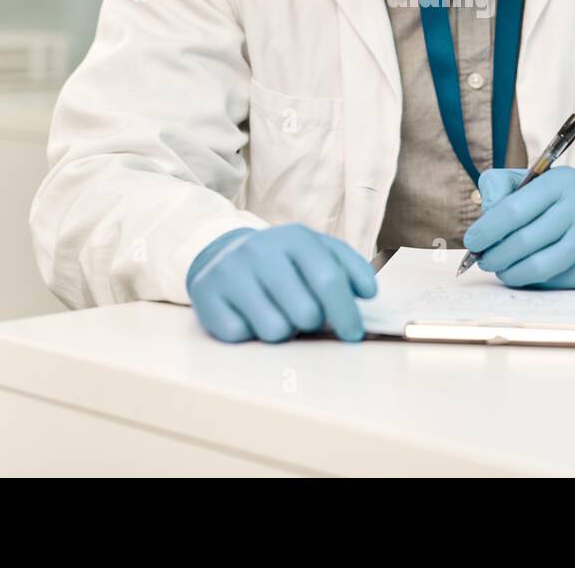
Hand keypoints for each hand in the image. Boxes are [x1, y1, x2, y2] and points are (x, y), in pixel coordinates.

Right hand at [186, 225, 377, 342]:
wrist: (222, 252)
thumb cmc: (281, 260)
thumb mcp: (316, 251)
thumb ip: (349, 268)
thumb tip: (368, 292)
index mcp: (296, 237)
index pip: (329, 280)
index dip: (347, 313)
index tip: (353, 334)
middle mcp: (261, 250)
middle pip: (306, 313)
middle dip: (313, 324)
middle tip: (306, 316)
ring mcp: (231, 272)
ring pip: (275, 331)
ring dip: (282, 331)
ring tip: (276, 312)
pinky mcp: (206, 296)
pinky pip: (241, 336)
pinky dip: (249, 333)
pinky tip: (247, 314)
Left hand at [463, 167, 574, 288]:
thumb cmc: (554, 203)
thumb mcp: (528, 182)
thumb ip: (498, 187)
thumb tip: (485, 216)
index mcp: (561, 180)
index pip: (513, 210)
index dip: (486, 230)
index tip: (472, 242)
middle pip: (523, 241)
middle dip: (495, 255)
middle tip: (484, 261)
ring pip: (540, 267)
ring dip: (511, 273)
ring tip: (501, 270)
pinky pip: (556, 282)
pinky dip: (534, 282)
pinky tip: (527, 274)